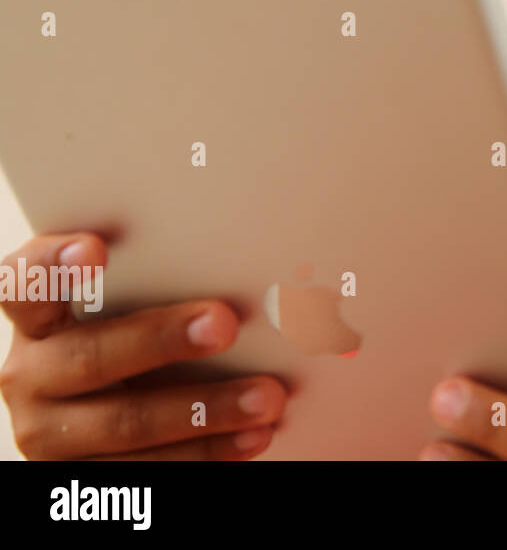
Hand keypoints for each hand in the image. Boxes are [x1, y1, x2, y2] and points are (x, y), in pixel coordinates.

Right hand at [0, 230, 287, 458]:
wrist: (106, 407)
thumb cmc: (131, 332)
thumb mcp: (130, 305)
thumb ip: (159, 283)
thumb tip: (248, 273)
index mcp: (36, 318)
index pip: (23, 285)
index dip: (52, 267)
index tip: (95, 249)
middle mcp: (31, 374)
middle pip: (91, 356)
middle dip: (162, 339)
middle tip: (225, 324)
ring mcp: (51, 431)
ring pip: (126, 422)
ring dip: (205, 410)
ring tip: (265, 397)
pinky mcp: (82, 475)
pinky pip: (149, 468)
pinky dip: (208, 451)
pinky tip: (253, 436)